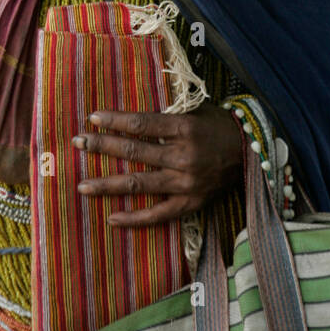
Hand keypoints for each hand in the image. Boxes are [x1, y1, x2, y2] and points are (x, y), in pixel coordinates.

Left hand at [73, 102, 243, 227]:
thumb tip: (127, 119)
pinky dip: (134, 218)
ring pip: (140, 184)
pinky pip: (158, 215)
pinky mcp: (191, 204)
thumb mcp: (195, 112)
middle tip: (78, 143)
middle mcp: (184, 156)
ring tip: (83, 186)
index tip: (92, 118)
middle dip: (102, 146)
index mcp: (185, 129)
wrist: (252, 153)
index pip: (141, 124)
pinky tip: (111, 218)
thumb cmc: (218, 126)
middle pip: (134, 151)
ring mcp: (186, 183)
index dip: (114, 121)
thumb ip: (164, 117)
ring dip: (108, 184)